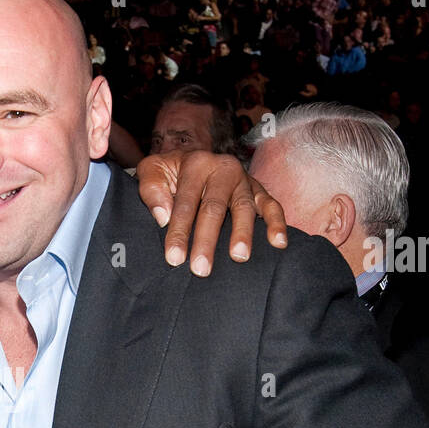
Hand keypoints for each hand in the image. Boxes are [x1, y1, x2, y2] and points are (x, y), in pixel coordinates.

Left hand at [137, 150, 288, 274]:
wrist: (192, 159)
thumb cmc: (169, 173)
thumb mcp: (151, 171)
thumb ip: (151, 189)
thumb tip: (163, 216)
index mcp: (196, 164)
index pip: (185, 202)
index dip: (178, 231)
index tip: (174, 258)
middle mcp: (223, 168)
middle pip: (215, 207)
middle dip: (207, 240)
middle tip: (201, 268)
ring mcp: (243, 179)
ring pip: (244, 207)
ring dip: (242, 234)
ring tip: (238, 257)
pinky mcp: (258, 189)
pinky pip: (271, 205)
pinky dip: (276, 223)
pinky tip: (277, 243)